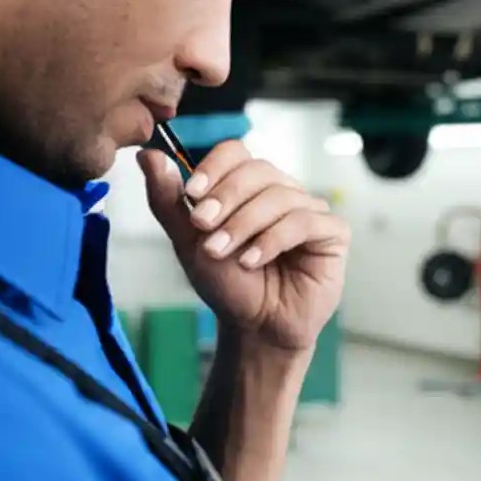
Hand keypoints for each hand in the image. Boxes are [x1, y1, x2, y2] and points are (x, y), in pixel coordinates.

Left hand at [138, 141, 348, 352]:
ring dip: (245, 225)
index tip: (191, 195)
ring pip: (280, 196)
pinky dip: (273, 240)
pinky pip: (305, 221)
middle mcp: (282, 191)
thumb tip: (147, 155)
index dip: (214, 168)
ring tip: (226, 254)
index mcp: (250, 186)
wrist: (255, 328)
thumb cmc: (228, 285)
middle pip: (258, 170)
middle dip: (227, 199)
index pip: (236, 152)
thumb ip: (168, 200)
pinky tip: (253, 261)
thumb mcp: (188, 242)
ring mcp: (310, 210)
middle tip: (204, 229)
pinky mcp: (333, 233)